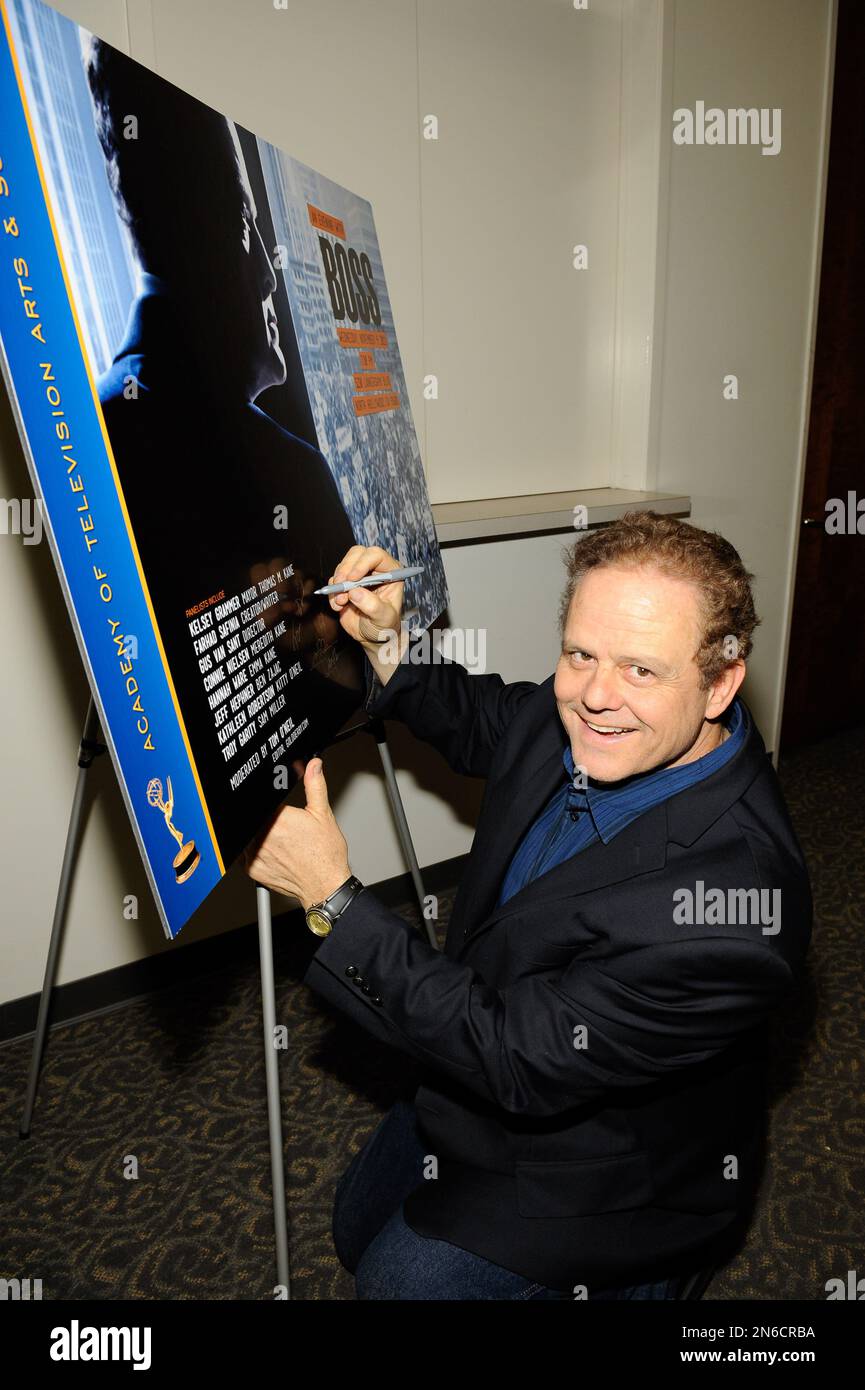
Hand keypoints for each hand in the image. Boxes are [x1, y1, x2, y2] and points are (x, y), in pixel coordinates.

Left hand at [243, 757, 350, 910]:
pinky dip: (253, 850)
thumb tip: (314, 766)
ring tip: (277, 837)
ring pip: (245, 835)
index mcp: (278, 819)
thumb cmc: (326, 854)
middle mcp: (263, 836)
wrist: (325, 885)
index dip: (265, 801)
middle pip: (252, 819)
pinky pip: (244, 853)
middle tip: (278, 824)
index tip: (276, 808)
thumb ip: (315, 786)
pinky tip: (272, 851)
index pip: (261, 801)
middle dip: (262, 818)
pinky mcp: (251, 869)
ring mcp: (254, 854)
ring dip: (255, 833)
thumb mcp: (323, 814)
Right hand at [327, 545, 405, 649]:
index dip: (362, 563)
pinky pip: (334, 580)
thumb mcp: (384, 618)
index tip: (353, 579)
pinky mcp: (345, 584)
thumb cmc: (385, 626)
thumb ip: (372, 605)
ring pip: (343, 566)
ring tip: (341, 602)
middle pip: (357, 554)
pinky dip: (332, 592)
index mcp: (391, 572)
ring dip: (338, 583)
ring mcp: (359, 575)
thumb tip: (355, 592)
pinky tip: (338, 606)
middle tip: (341, 586)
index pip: (376, 555)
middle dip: (346, 569)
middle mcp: (375, 570)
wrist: (372, 636)